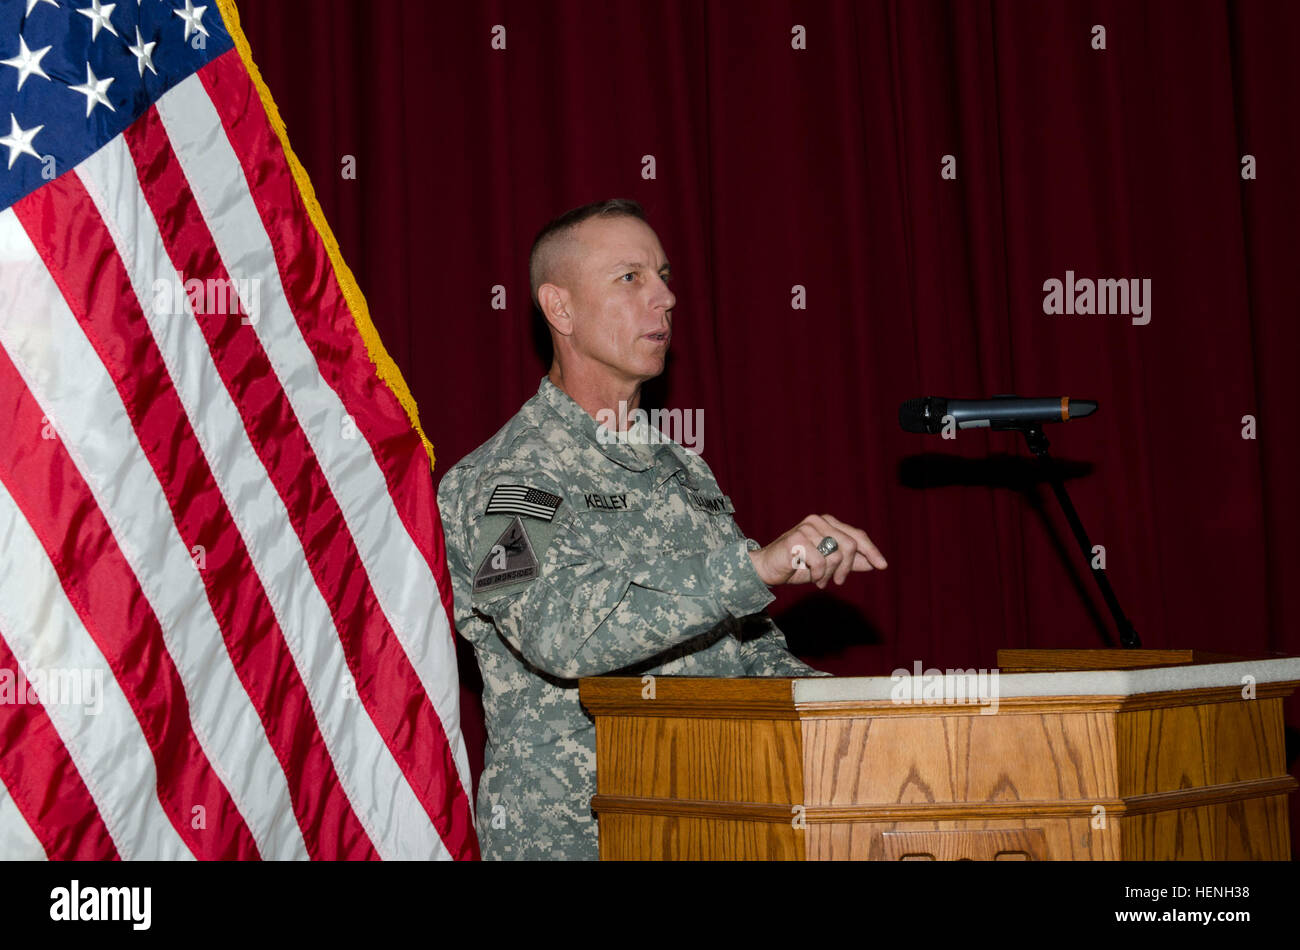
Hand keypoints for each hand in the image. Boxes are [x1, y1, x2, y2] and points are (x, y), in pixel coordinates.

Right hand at [748, 513, 886, 587]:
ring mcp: (807, 528)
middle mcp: (818, 521)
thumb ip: (849, 561)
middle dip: (847, 568)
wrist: (767, 568)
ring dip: (830, 574)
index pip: (857, 535)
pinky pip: (820, 561)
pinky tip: (813, 578)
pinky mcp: (796, 539)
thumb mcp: (828, 564)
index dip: (871, 551)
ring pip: (836, 555)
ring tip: (820, 579)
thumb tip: (873, 563)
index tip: (882, 566)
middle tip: (839, 581)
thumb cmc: (797, 565)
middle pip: (850, 545)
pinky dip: (819, 575)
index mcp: (827, 523)